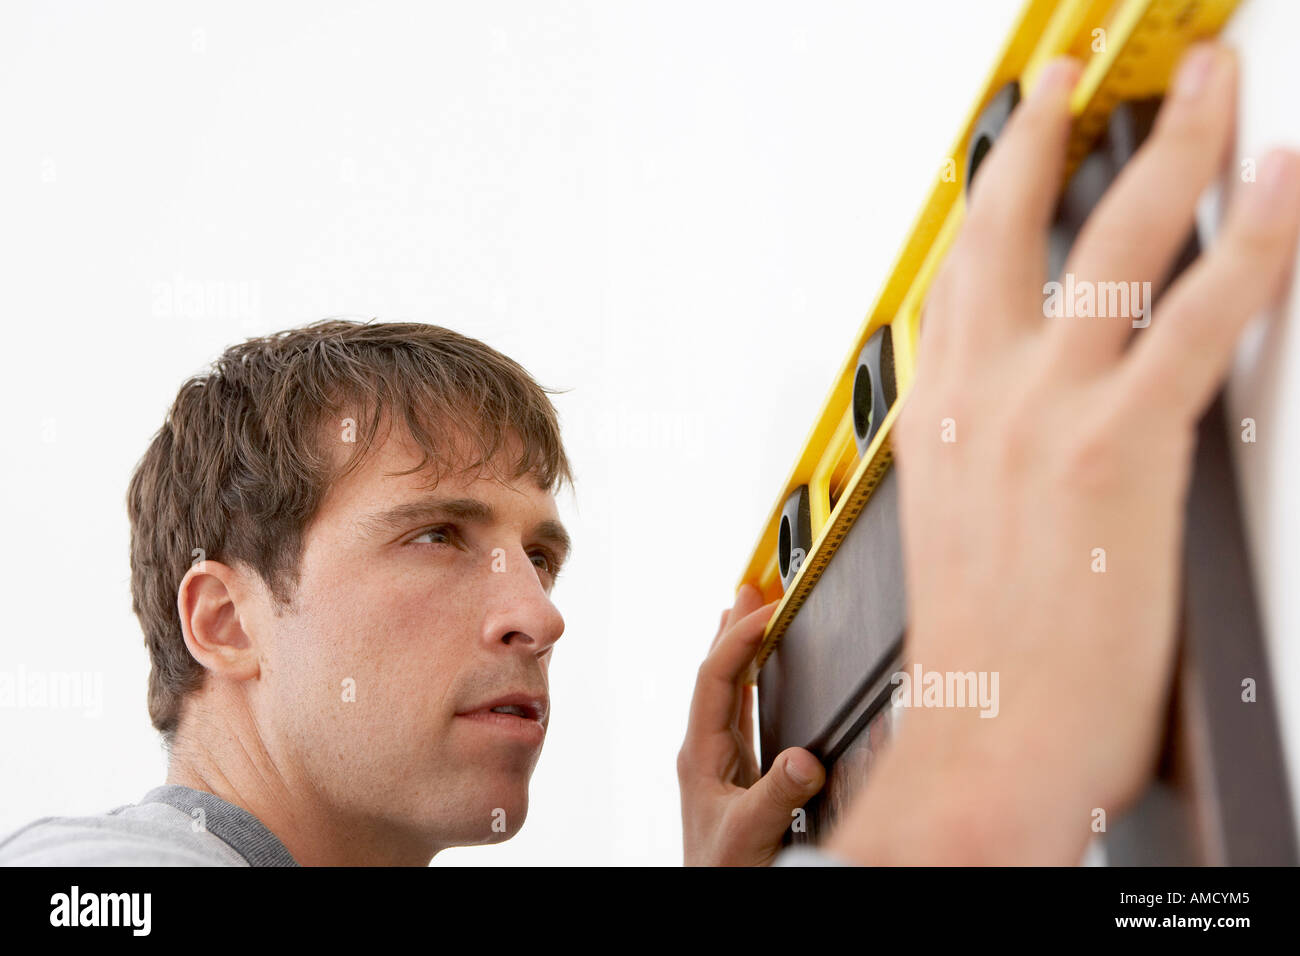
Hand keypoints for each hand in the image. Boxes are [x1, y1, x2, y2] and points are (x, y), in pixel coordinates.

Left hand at [678, 583, 825, 864]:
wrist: (714, 894)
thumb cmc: (723, 871)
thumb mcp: (751, 832)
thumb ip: (778, 795)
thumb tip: (805, 757)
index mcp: (701, 754)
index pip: (715, 677)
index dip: (739, 637)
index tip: (767, 609)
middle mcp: (706, 750)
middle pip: (717, 673)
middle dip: (733, 628)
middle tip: (750, 589)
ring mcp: (720, 760)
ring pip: (729, 690)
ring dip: (742, 649)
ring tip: (753, 614)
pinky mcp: (737, 774)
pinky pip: (743, 714)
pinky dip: (754, 682)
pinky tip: (761, 674)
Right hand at [827, 44, 1299, 863]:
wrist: (984, 738)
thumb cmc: (978, 650)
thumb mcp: (961, 524)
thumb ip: (987, 444)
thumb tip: (1023, 412)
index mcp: (936, 417)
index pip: (958, 271)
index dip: (986, 186)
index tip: (1009, 138)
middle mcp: (979, 398)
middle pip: (1012, 223)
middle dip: (1052, 128)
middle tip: (1080, 69)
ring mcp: (1045, 416)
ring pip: (1113, 243)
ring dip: (1168, 144)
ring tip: (1202, 83)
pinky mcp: (1119, 451)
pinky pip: (1202, 316)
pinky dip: (1255, 240)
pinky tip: (1282, 187)